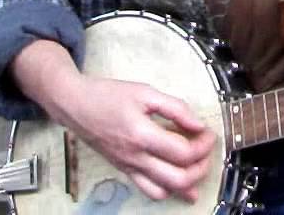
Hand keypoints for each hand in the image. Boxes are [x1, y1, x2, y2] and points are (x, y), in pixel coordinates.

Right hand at [49, 75, 216, 202]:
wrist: (75, 105)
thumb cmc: (108, 95)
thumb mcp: (146, 92)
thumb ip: (176, 108)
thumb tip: (199, 124)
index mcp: (141, 134)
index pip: (183, 152)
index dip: (203, 144)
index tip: (208, 133)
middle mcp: (135, 157)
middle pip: (178, 179)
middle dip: (201, 167)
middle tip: (206, 150)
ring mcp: (128, 167)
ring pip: (164, 191)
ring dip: (187, 182)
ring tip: (195, 165)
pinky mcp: (124, 170)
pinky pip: (148, 191)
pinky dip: (168, 189)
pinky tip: (178, 180)